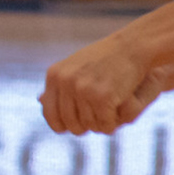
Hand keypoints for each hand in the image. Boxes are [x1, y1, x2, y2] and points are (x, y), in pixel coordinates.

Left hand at [40, 34, 164, 135]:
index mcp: (55, 75)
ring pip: (88, 124)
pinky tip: (115, 118)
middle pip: (70, 122)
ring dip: (99, 125)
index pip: (50, 113)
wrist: (134, 46)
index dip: (61, 125)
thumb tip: (39, 101)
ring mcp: (83, 89)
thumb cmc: (107, 56)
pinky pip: (104, 124)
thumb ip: (59, 83)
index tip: (71, 128)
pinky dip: (110, 125)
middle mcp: (65, 82)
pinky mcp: (102, 97)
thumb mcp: (76, 66)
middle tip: (96, 123)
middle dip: (83, 127)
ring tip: (108, 118)